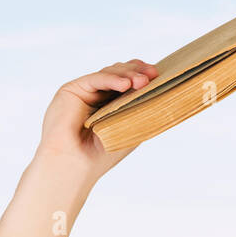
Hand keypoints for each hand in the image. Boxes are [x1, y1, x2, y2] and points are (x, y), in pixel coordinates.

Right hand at [38, 59, 158, 179]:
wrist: (74, 165)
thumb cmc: (101, 154)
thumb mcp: (130, 128)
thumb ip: (141, 110)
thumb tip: (164, 94)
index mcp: (111, 103)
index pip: (129, 82)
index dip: (143, 75)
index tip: (160, 76)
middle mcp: (97, 94)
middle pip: (120, 73)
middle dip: (137, 72)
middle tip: (153, 75)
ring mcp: (84, 91)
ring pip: (109, 73)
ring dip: (128, 74)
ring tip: (143, 81)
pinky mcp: (72, 89)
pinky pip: (95, 79)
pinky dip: (112, 79)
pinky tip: (125, 84)